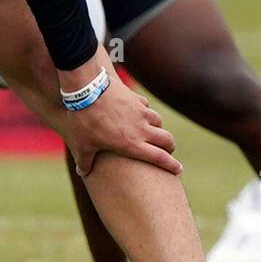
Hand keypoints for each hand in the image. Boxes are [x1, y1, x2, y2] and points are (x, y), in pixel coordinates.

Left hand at [60, 62, 178, 177]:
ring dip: (159, 129)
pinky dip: (146, 112)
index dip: (171, 165)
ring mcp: (140, 112)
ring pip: (159, 122)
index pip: (159, 158)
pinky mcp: (136, 98)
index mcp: (131, 144)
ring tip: (153, 133)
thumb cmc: (85, 120)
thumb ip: (84, 161)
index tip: (178, 170)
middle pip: (167, 140)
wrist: (88, 89)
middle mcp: (141, 129)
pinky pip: (147, 107)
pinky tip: (138, 112)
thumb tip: (83, 173)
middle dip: (169, 147)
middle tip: (167, 151)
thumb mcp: (81, 144)